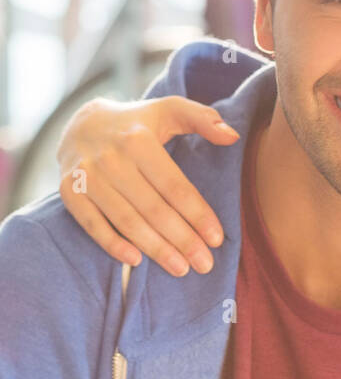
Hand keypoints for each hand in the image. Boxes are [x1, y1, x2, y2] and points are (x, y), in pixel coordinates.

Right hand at [57, 96, 239, 275]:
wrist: (81, 124)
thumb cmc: (138, 123)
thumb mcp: (170, 109)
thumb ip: (203, 119)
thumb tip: (233, 136)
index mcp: (139, 140)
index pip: (174, 186)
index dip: (197, 214)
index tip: (217, 238)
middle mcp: (111, 159)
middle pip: (153, 209)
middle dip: (182, 240)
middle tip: (205, 264)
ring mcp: (87, 176)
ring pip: (127, 221)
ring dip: (155, 249)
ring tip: (181, 269)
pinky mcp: (69, 191)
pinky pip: (92, 224)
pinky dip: (113, 244)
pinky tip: (137, 261)